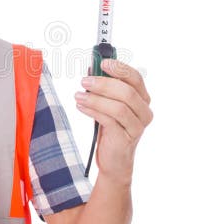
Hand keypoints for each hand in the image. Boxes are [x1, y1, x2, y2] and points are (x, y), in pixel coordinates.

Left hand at [75, 59, 152, 185]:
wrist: (114, 160)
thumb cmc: (112, 129)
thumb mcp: (108, 106)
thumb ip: (105, 88)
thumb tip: (91, 68)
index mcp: (143, 99)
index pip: (136, 78)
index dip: (120, 69)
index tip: (103, 63)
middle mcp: (144, 112)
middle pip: (127, 92)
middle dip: (104, 84)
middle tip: (84, 81)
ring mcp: (137, 126)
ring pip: (118, 107)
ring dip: (96, 99)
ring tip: (78, 95)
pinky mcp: (125, 138)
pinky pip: (109, 120)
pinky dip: (93, 110)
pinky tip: (81, 106)